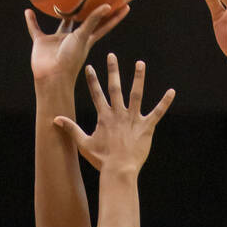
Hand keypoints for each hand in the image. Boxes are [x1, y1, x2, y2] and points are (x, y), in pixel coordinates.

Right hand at [26, 2, 130, 85]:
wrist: (51, 77)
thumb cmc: (70, 61)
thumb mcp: (83, 38)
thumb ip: (93, 21)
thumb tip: (107, 6)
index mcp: (85, 38)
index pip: (104, 24)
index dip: (114, 16)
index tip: (126, 5)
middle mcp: (72, 38)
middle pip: (82, 19)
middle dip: (88, 9)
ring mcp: (57, 40)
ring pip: (59, 22)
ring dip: (58, 12)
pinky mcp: (42, 42)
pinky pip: (35, 29)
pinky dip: (31, 21)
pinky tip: (28, 11)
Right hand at [53, 53, 174, 174]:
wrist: (119, 170)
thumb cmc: (101, 159)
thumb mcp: (83, 144)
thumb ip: (71, 129)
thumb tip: (55, 119)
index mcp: (104, 117)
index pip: (96, 94)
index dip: (92, 80)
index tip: (89, 67)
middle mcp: (119, 114)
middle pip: (115, 88)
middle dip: (113, 71)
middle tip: (112, 55)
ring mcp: (133, 119)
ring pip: (136, 94)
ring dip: (138, 78)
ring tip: (140, 63)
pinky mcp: (146, 127)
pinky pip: (157, 112)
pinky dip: (165, 102)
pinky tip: (172, 92)